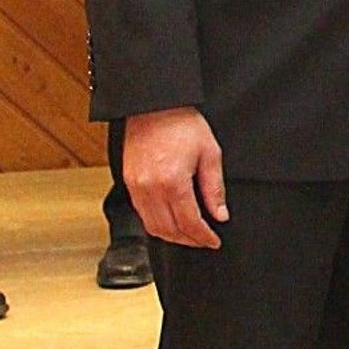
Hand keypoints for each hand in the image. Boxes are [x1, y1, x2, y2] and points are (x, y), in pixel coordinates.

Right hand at [122, 106, 226, 247]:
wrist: (153, 106)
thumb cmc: (183, 125)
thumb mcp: (210, 154)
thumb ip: (214, 189)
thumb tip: (220, 215)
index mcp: (173, 182)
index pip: (189, 223)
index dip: (203, 237)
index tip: (214, 241)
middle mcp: (150, 189)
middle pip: (168, 230)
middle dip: (189, 240)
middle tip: (204, 241)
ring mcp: (136, 186)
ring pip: (151, 226)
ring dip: (171, 235)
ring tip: (189, 234)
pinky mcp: (128, 182)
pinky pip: (141, 213)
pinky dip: (156, 223)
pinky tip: (170, 220)